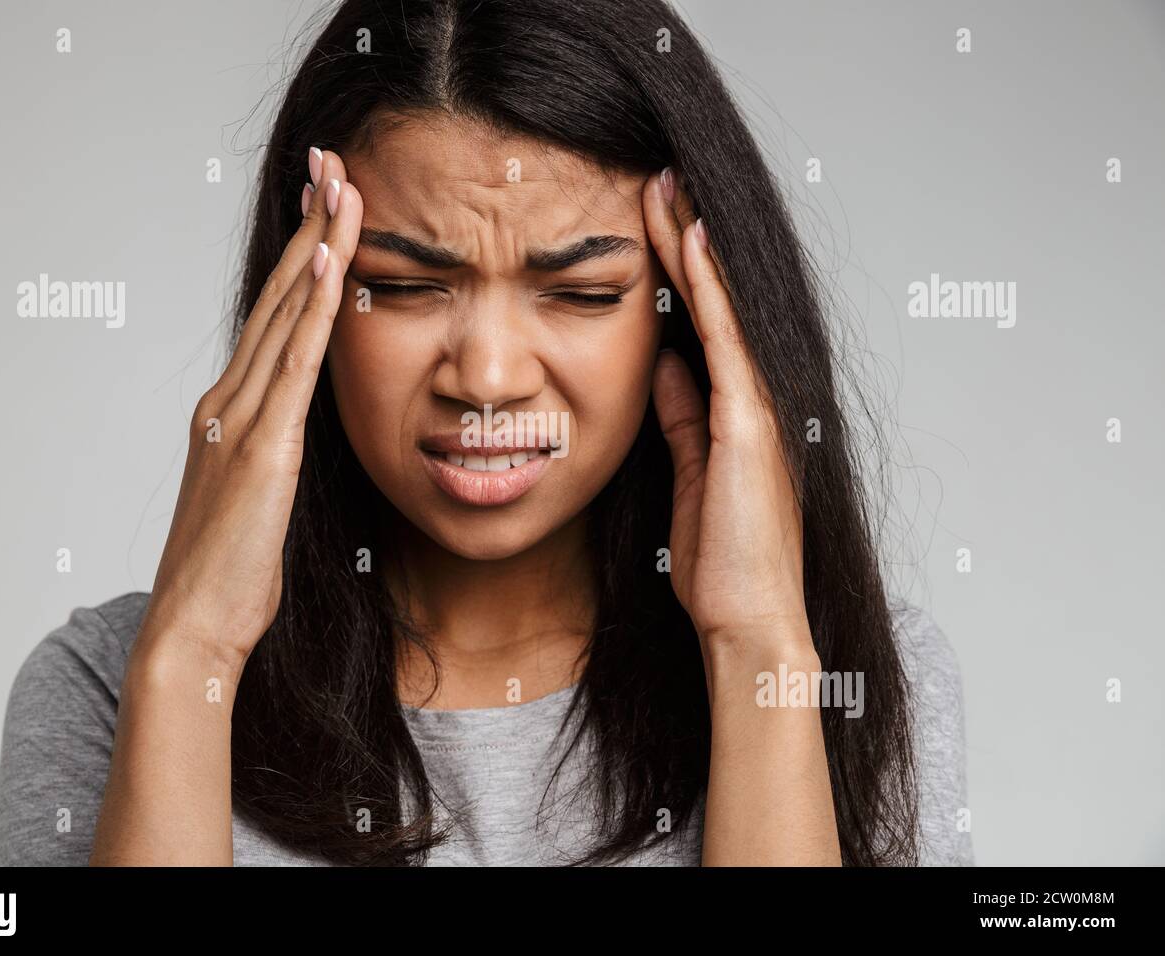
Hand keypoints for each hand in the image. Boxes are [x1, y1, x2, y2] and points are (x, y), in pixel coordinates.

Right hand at [140, 147, 362, 672]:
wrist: (193, 626)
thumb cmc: (229, 574)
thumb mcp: (257, 499)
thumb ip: (273, 454)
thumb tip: (295, 438)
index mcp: (229, 412)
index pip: (274, 318)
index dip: (301, 257)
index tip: (324, 205)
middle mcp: (228, 402)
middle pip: (278, 297)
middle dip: (308, 227)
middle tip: (332, 165)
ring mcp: (240, 421)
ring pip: (286, 316)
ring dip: (317, 248)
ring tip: (341, 188)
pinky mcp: (262, 449)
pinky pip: (295, 367)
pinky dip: (316, 312)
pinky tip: (335, 266)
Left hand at [641, 167, 810, 658]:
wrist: (748, 621)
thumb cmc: (720, 563)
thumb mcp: (690, 474)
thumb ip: (681, 417)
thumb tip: (664, 365)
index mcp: (735, 411)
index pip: (702, 323)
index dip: (679, 271)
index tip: (652, 221)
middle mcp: (753, 398)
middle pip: (715, 301)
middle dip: (686, 239)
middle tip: (660, 179)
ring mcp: (756, 407)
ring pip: (722, 307)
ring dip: (695, 244)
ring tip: (669, 184)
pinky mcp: (748, 424)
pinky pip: (725, 342)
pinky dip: (709, 290)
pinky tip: (690, 241)